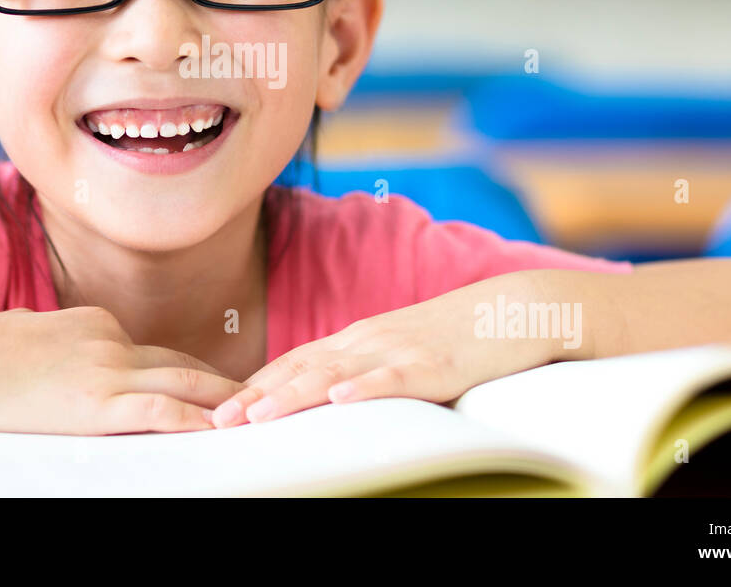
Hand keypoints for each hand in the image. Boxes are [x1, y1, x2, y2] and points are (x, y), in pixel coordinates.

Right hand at [0, 305, 245, 434]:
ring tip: (252, 417)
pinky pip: (158, 409)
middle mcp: (110, 341)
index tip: (216, 385)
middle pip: (182, 363)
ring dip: (222, 401)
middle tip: (256, 398)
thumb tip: (55, 354)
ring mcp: (106, 369)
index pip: (155, 351)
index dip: (190, 372)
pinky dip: (193, 420)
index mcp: (95, 324)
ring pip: (182, 382)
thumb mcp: (27, 334)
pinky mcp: (95, 402)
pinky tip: (216, 432)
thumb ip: (57, 342)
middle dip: (221, 384)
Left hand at [211, 272, 569, 427]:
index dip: (256, 385)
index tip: (220, 411)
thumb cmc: (455, 336)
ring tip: (258, 415)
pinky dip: (366, 388)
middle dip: (258, 395)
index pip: (295, 362)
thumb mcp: (400, 352)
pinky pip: (394, 377)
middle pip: (302, 367)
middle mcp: (368, 340)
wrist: (511, 308)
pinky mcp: (433, 362)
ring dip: (293, 394)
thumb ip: (364, 372)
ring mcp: (398, 349)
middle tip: (219, 422)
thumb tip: (329, 402)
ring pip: (336, 373)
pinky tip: (341, 400)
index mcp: (358, 339)